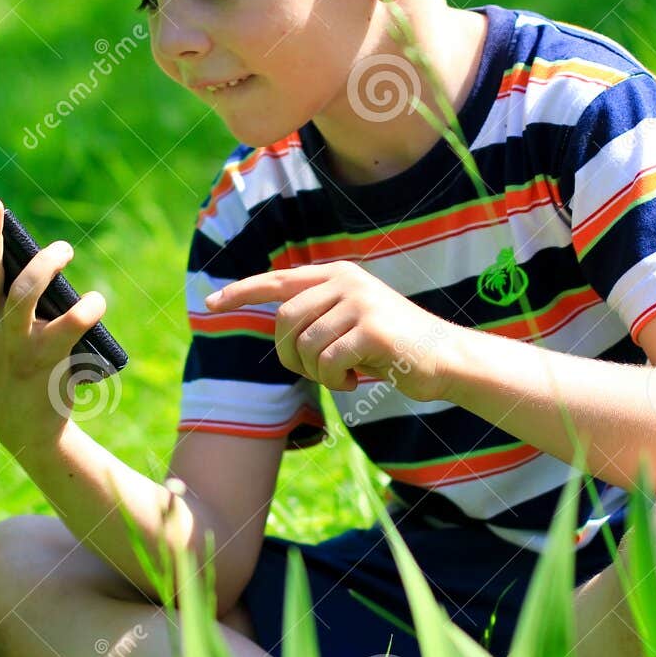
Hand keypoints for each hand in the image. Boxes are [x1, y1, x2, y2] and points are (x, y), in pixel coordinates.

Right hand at [0, 196, 107, 452]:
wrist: (26, 433)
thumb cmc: (10, 371)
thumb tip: (9, 249)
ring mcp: (13, 348)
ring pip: (24, 293)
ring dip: (46, 263)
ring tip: (64, 249)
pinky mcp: (44, 362)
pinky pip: (71, 324)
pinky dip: (88, 306)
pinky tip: (96, 298)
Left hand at [205, 261, 458, 400]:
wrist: (445, 359)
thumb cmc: (393, 347)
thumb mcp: (352, 321)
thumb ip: (320, 315)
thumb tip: (278, 327)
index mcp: (338, 275)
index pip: (278, 280)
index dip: (241, 292)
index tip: (210, 303)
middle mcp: (346, 281)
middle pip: (284, 321)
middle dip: (288, 356)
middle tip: (313, 373)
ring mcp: (360, 302)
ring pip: (305, 346)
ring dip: (317, 374)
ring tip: (341, 376)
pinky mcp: (371, 330)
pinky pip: (327, 362)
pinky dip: (334, 381)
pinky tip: (355, 381)